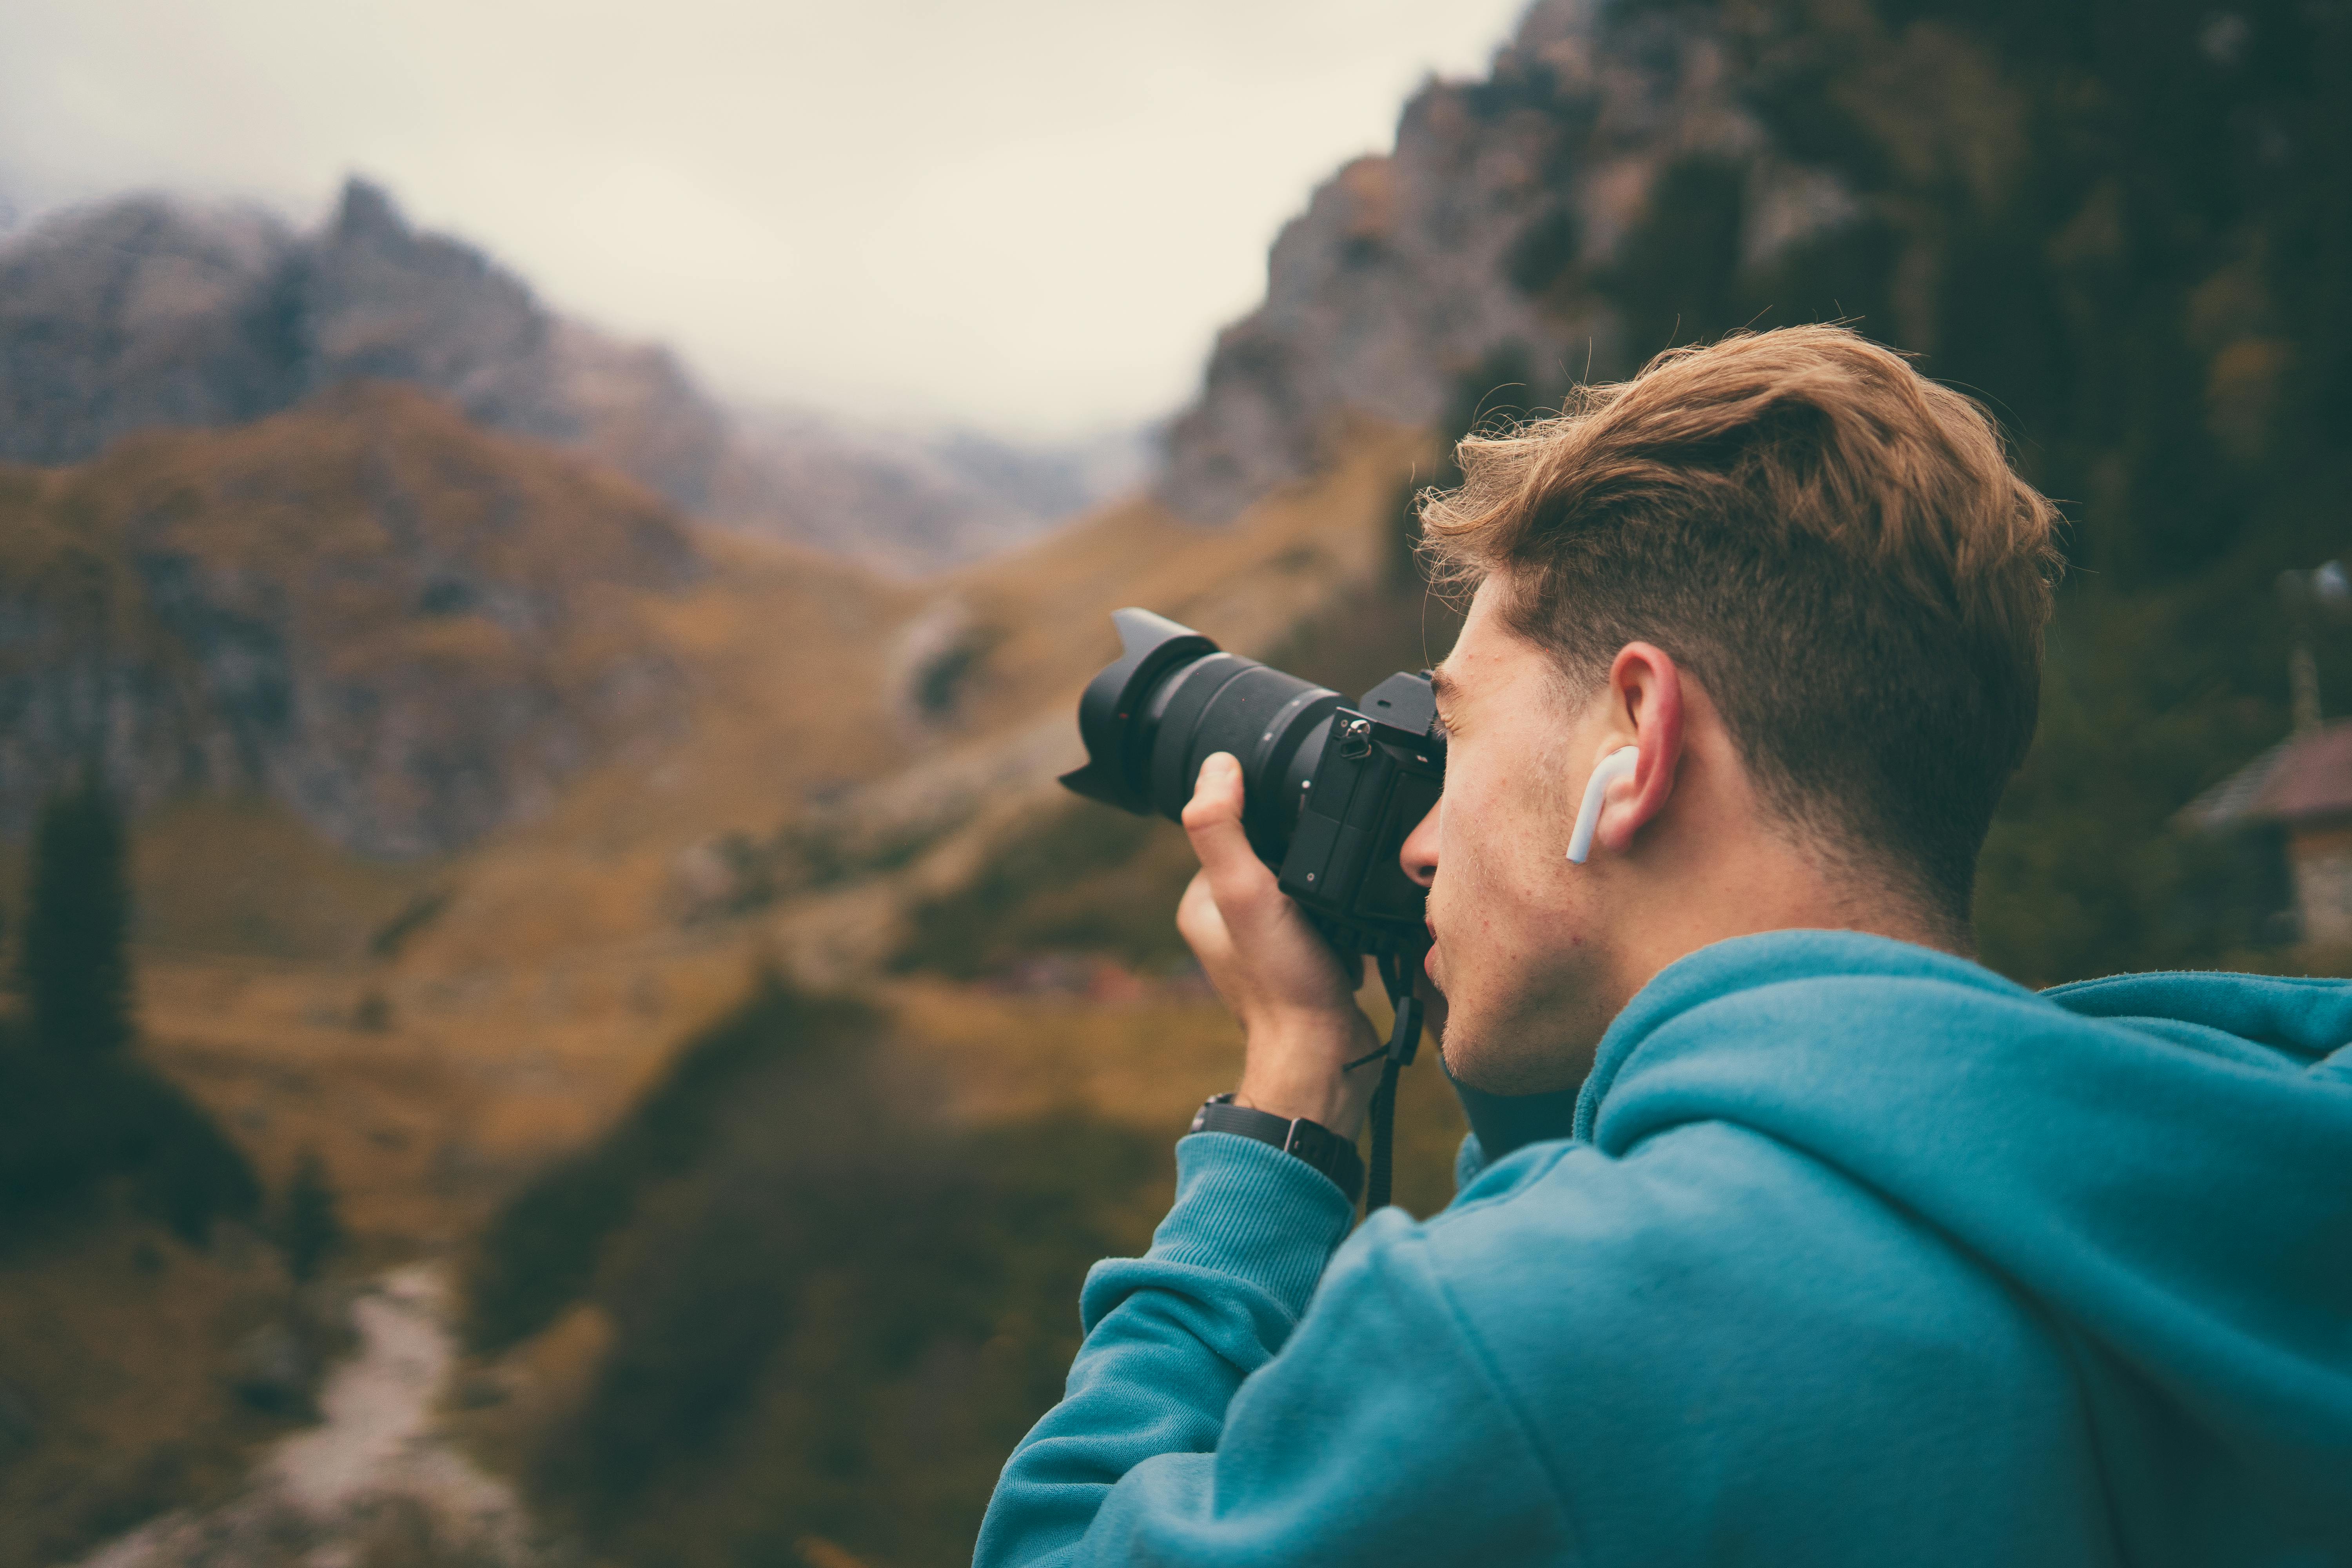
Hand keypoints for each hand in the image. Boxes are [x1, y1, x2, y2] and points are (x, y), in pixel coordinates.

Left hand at [1178, 752, 1381, 1138]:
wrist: (1326, 1058)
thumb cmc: (1284, 983)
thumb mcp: (1245, 892)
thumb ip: (1223, 827)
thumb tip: (1216, 764)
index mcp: (1201, 901)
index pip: (1238, 830)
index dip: (1274, 825)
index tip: (1302, 844)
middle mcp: (1228, 923)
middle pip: (1277, 856)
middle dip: (1309, 862)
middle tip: (1326, 886)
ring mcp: (1268, 945)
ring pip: (1307, 886)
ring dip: (1332, 892)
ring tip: (1339, 915)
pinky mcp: (1306, 962)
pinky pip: (1330, 919)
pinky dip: (1346, 921)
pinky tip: (1353, 935)